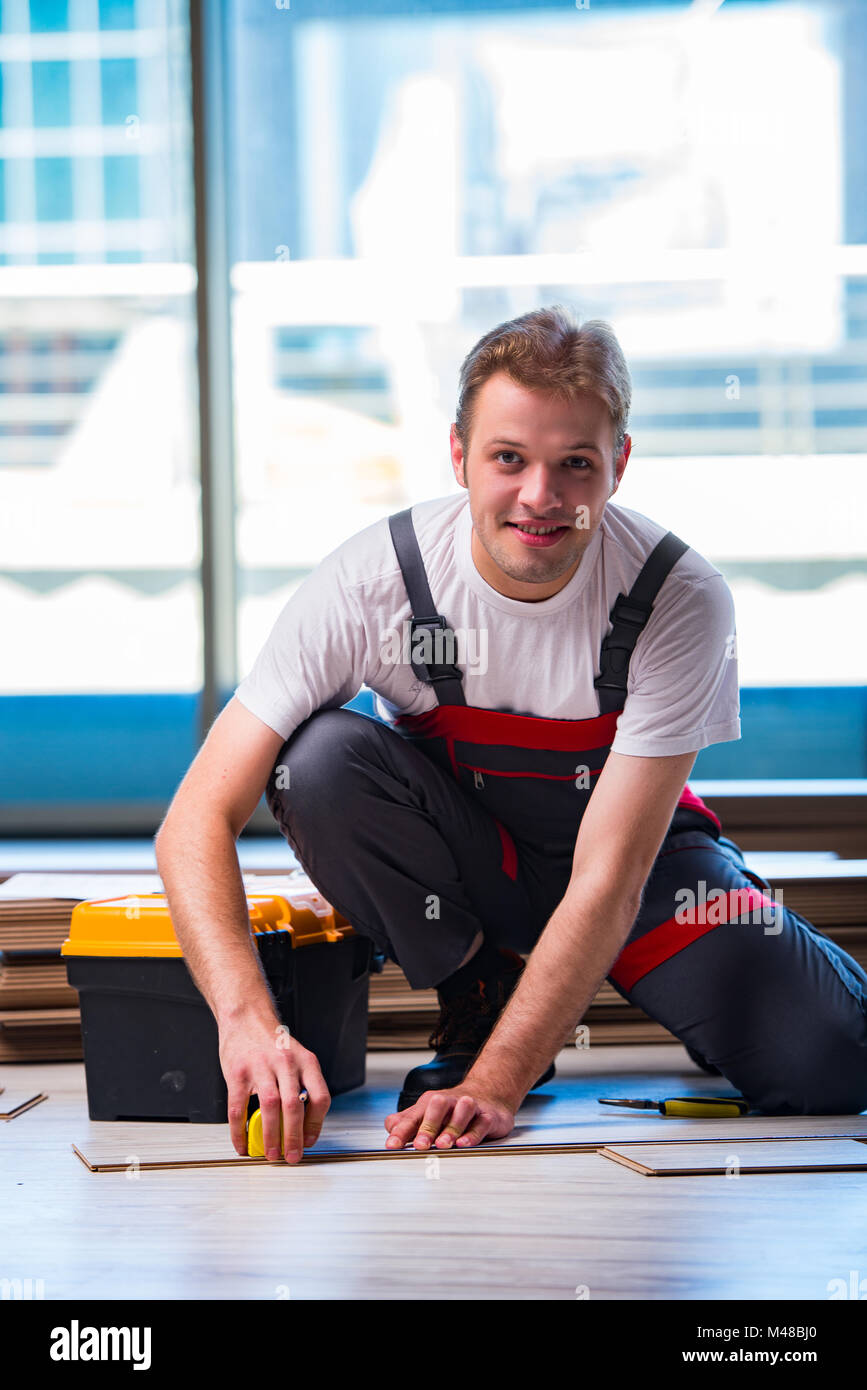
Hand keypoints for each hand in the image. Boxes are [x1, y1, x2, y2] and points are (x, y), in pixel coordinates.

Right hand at [218, 1011, 329, 1164]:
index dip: (316, 1124)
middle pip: (295, 1105)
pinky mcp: (238, 1072)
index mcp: (306, 1061)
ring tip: (270, 1153)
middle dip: (295, 1137)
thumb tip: (304, 1125)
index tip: (310, 1141)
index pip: (320, 1097)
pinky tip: (242, 1143)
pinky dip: (239, 1131)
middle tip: (292, 1157)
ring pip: (271, 1107)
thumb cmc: (272, 1043)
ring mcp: (261, 1066)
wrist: (246, 1018)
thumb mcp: (297, 1057)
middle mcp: (286, 1063)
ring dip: (271, 1136)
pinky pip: (238, 1108)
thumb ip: (302, 1085)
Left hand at [383, 1085, 515, 1151]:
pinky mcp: (487, 1116)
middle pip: (437, 1106)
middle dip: (428, 1126)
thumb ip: (407, 1122)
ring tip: (443, 1144)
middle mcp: (449, 1102)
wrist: (487, 1094)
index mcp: (430, 1104)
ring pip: (462, 1111)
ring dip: (452, 1128)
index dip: (401, 1131)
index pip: (413, 1116)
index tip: (392, 1146)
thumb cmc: (452, 1110)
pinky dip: (473, 1134)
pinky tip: (464, 1144)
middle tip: (420, 1145)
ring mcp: (469, 1107)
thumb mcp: (428, 1113)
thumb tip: (391, 1129)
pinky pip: (481, 1123)